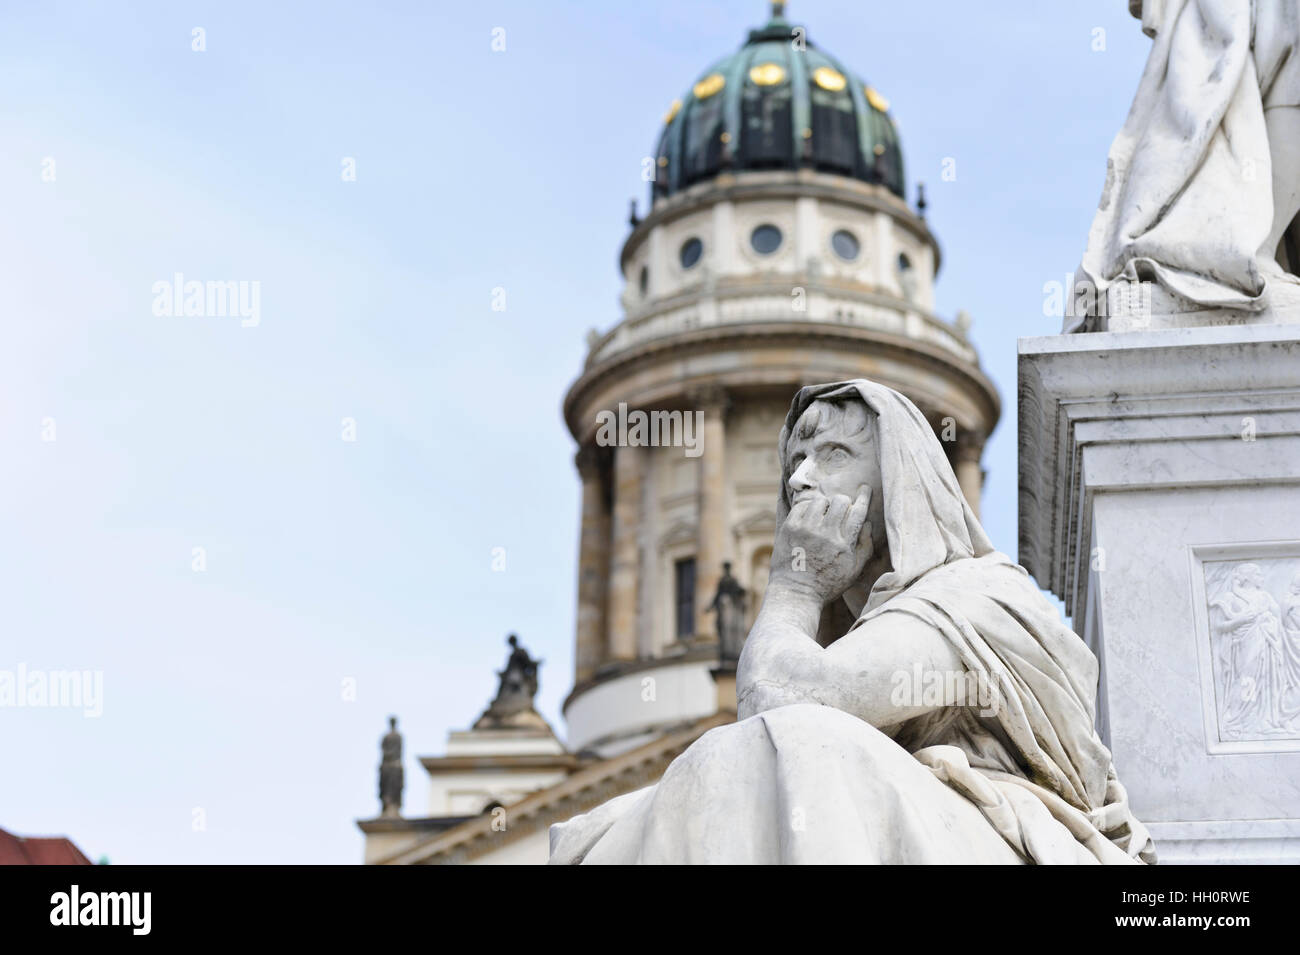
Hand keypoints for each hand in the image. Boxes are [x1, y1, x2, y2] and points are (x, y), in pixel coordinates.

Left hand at [770, 486, 871, 602]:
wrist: (796, 592)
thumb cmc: (828, 583)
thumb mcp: (854, 570)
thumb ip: (865, 546)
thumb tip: (868, 523)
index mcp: (844, 544)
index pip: (858, 512)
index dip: (864, 497)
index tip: (865, 489)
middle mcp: (825, 534)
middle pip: (840, 501)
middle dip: (844, 502)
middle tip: (841, 509)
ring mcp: (805, 530)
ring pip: (820, 501)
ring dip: (825, 505)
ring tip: (824, 516)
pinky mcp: (789, 528)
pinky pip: (801, 506)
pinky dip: (808, 509)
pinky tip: (810, 519)